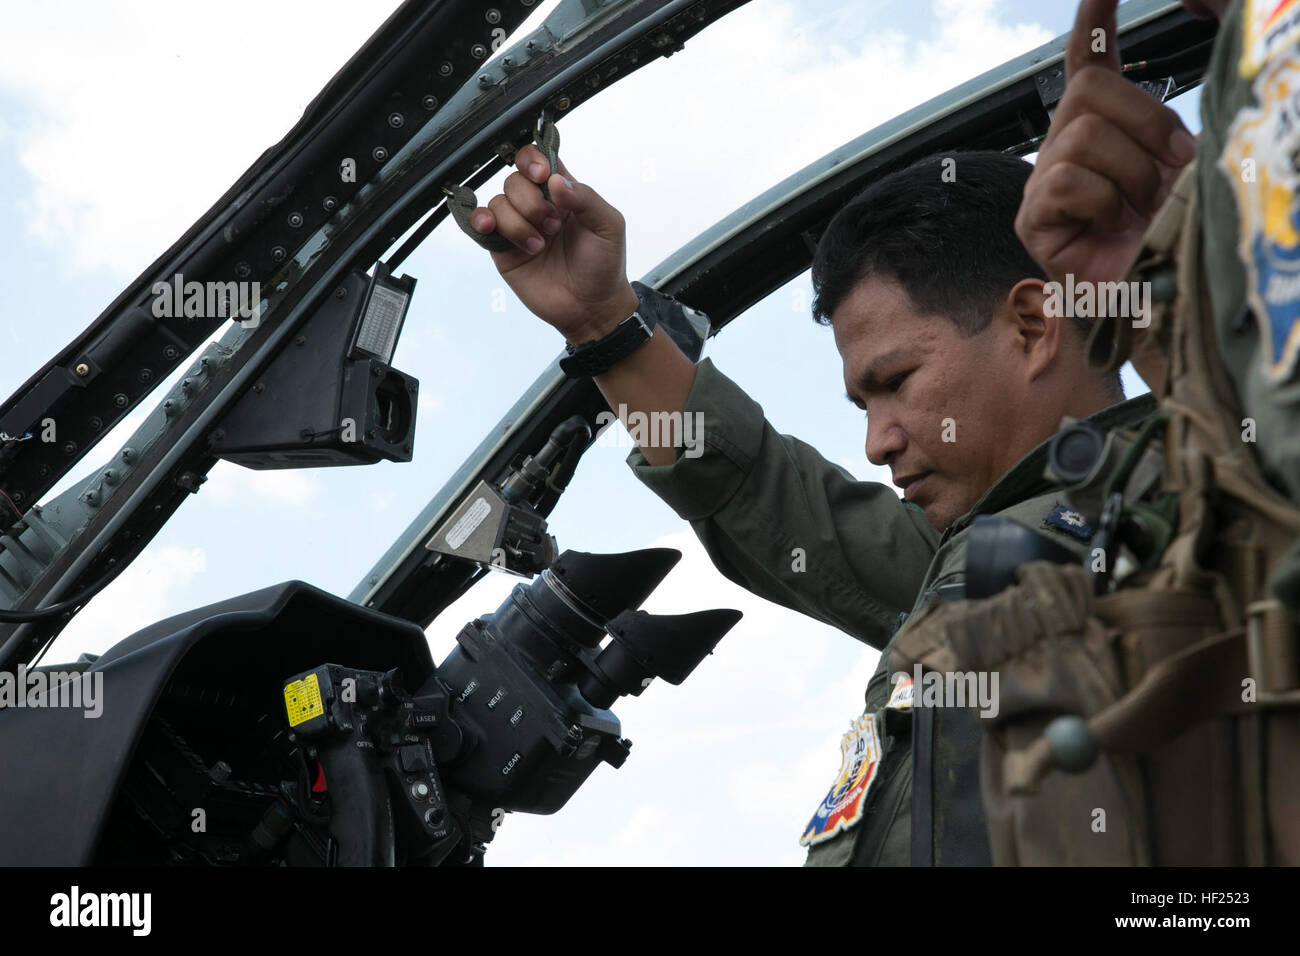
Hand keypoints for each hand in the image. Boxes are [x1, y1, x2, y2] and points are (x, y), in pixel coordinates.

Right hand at [469, 144, 638, 342]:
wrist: (591, 308)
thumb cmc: (604, 266)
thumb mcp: (608, 226)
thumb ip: (586, 198)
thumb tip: (555, 180)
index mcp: (564, 194)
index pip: (540, 160)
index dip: (534, 160)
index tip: (542, 175)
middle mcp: (538, 206)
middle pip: (515, 179)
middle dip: (531, 202)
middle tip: (552, 226)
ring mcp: (519, 227)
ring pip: (498, 202)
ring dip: (518, 223)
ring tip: (538, 246)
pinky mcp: (503, 249)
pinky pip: (481, 224)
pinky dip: (481, 220)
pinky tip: (491, 227)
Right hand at [1015, 0, 1197, 286]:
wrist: (1159, 303)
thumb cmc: (1173, 239)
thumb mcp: (1184, 165)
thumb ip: (1169, 127)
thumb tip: (1178, 91)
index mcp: (1106, 134)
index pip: (1088, 66)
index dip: (1092, 26)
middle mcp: (1067, 151)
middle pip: (1090, 89)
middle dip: (1145, 123)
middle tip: (1169, 171)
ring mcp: (1044, 185)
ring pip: (1081, 135)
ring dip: (1130, 174)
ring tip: (1139, 212)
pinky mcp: (1032, 219)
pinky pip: (1067, 180)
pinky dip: (1102, 203)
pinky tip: (1110, 228)